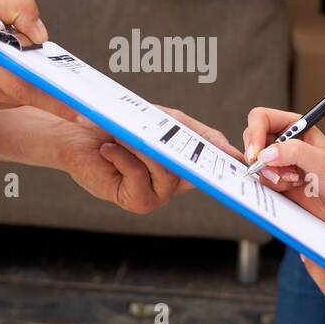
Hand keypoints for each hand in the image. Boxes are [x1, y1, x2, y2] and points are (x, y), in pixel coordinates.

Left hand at [57, 106, 240, 212]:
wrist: (82, 136)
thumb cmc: (125, 125)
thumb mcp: (167, 122)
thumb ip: (199, 134)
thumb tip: (229, 149)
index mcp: (185, 168)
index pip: (214, 170)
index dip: (228, 169)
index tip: (242, 162)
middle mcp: (174, 186)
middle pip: (191, 168)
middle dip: (174, 147)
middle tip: (160, 131)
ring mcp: (156, 196)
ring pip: (165, 171)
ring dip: (141, 147)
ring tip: (121, 134)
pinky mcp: (134, 200)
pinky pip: (138, 176)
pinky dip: (123, 157)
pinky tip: (108, 149)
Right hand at [241, 107, 324, 229]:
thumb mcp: (321, 161)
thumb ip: (293, 152)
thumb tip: (266, 153)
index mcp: (296, 127)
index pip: (261, 118)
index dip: (254, 133)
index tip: (256, 154)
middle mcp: (285, 142)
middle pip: (253, 141)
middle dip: (262, 159)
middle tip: (279, 172)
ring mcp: (279, 162)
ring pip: (256, 164)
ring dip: (272, 176)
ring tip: (295, 180)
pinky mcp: (277, 180)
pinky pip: (261, 181)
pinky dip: (272, 187)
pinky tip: (291, 188)